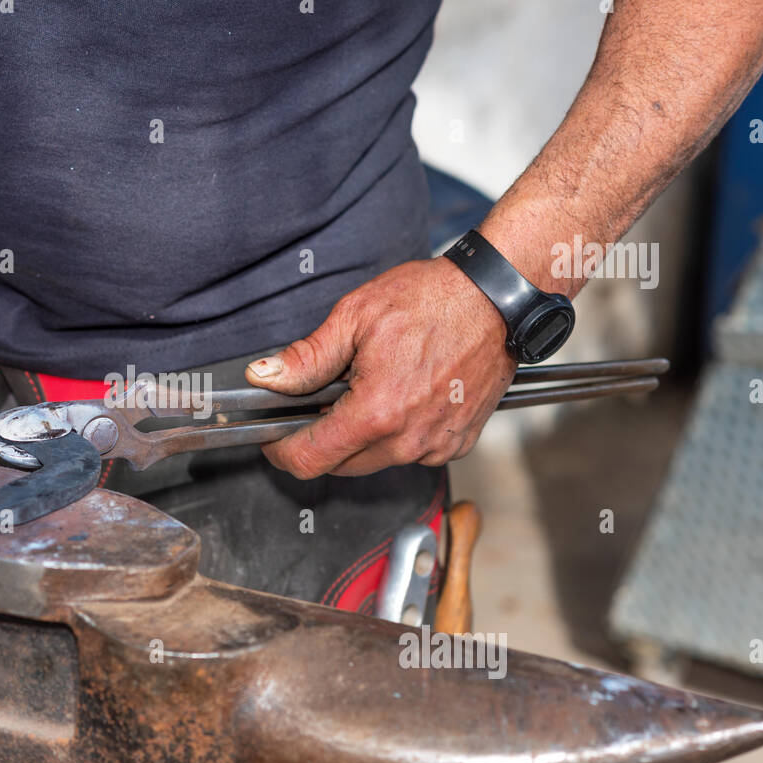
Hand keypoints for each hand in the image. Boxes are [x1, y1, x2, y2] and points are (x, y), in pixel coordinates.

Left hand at [245, 257, 516, 476]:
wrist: (496, 298)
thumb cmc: (432, 300)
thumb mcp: (355, 317)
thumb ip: (306, 358)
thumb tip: (265, 377)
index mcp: (376, 413)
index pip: (310, 459)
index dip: (282, 452)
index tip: (275, 439)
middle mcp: (407, 440)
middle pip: (340, 464)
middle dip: (322, 438)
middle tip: (323, 399)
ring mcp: (436, 445)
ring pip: (374, 460)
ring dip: (360, 436)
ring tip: (368, 388)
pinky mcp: (457, 443)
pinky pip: (410, 452)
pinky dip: (395, 434)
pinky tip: (400, 396)